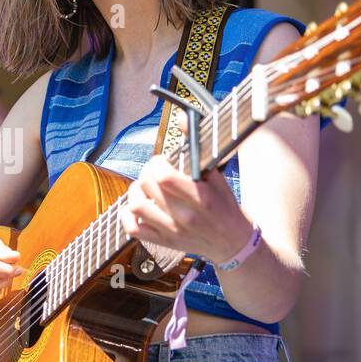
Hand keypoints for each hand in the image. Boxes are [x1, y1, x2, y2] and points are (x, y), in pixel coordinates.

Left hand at [119, 154, 250, 261]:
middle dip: (147, 172)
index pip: (164, 177)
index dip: (158, 163)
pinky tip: (139, 206)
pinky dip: (128, 215)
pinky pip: (132, 229)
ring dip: (136, 191)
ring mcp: (171, 231)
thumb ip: (198, 147)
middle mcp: (184, 217)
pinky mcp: (162, 242)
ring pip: (136, 206)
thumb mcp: (218, 176)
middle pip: (148, 186)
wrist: (232, 244)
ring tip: (146, 187)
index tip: (163, 161)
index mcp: (200, 198)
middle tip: (154, 171)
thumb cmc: (225, 207)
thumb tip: (182, 117)